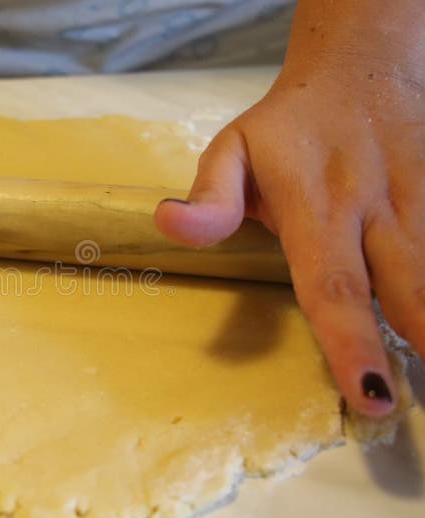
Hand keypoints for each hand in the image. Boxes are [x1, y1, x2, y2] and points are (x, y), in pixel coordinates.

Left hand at [155, 0, 424, 417]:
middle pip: (405, 288)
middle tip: (410, 400)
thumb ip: (209, 197)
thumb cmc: (285, 126)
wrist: (359, 68)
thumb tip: (167, 223)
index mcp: (315, 205)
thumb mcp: (232, 150)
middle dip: (420, 345)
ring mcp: (419, 197)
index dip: (352, 344)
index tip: (371, 396)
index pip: (333, 285)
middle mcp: (373, 207)